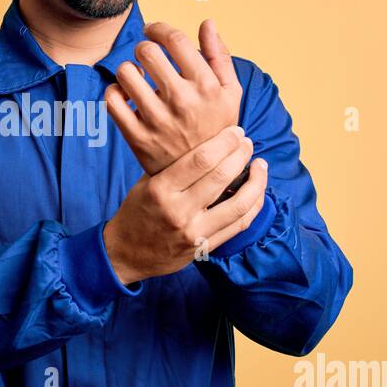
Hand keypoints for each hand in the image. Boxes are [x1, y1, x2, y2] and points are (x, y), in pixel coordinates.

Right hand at [102, 125, 268, 283]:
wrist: (125, 254)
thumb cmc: (136, 212)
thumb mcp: (146, 184)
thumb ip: (174, 167)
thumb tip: (209, 143)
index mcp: (161, 189)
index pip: (201, 159)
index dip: (225, 142)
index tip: (236, 132)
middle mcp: (178, 210)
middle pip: (221, 177)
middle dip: (241, 155)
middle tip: (248, 143)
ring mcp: (194, 232)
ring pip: (238, 204)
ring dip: (256, 182)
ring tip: (261, 166)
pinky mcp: (204, 248)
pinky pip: (238, 225)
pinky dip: (253, 206)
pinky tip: (257, 192)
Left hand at [104, 19, 242, 174]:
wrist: (205, 176)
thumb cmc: (217, 127)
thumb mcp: (230, 93)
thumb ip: (219, 56)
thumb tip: (207, 23)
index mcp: (206, 86)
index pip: (174, 39)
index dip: (159, 28)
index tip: (154, 31)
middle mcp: (182, 102)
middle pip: (146, 52)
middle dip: (143, 48)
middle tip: (146, 56)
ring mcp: (158, 121)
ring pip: (126, 73)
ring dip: (128, 69)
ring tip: (137, 77)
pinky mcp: (138, 138)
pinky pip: (112, 100)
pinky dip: (115, 92)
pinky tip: (127, 95)